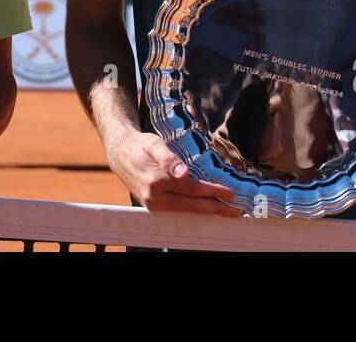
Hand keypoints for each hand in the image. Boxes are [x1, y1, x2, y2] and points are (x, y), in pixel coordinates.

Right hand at [106, 131, 239, 215]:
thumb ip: (169, 158)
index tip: (230, 194)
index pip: (192, 190)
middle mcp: (154, 198)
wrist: (120, 154)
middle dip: (215, 208)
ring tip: (226, 211)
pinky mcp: (153, 207)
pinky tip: (207, 208)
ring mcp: (152, 205)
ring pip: (186, 210)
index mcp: (156, 181)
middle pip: (191, 205)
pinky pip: (178, 210)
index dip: (212, 192)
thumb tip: (183, 173)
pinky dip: (194, 209)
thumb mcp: (154, 144)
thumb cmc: (140, 146)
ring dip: (207, 211)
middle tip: (236, 211)